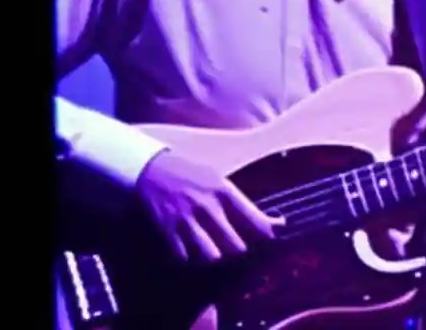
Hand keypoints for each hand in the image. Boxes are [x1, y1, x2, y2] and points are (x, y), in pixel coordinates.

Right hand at [135, 150, 283, 263]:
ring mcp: (188, 220)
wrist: (153, 168)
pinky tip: (192, 250)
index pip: (255, 220)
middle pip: (236, 245)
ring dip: (216, 256)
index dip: (268, 231)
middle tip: (237, 245)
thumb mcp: (218, 178)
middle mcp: (209, 207)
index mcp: (224, 192)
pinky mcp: (169, 229)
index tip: (272, 234)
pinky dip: (190, 257)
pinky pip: (185, 255)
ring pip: (212, 255)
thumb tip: (266, 219)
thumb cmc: (190, 173)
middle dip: (239, 248)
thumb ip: (237, 200)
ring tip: (216, 250)